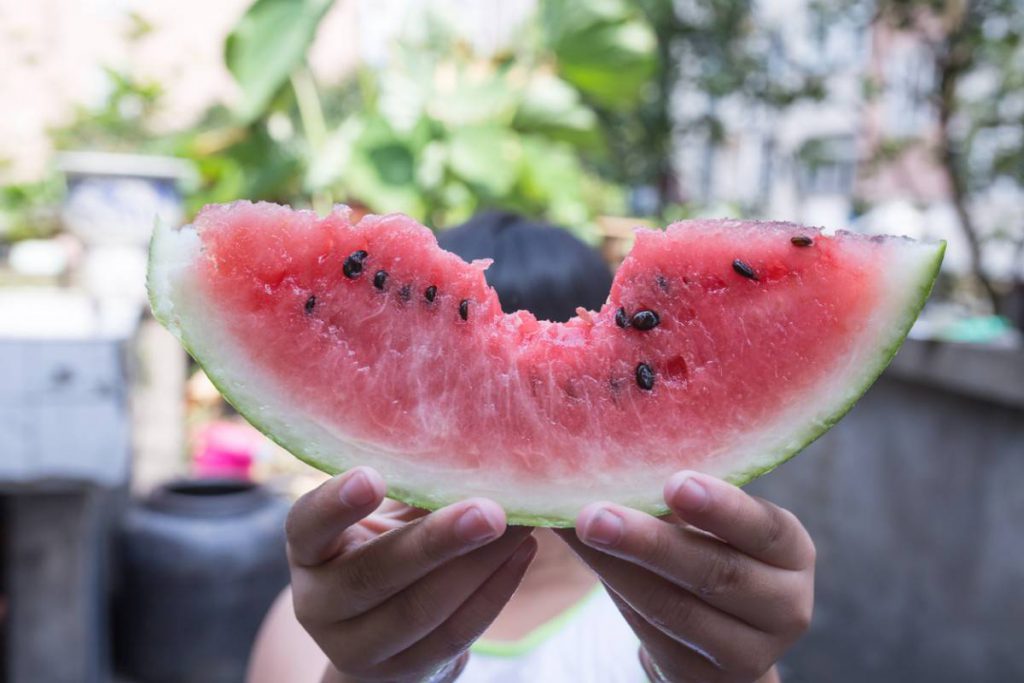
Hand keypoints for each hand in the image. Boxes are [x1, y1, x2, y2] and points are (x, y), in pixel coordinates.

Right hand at [286, 467, 536, 682]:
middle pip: (374, 574)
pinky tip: (522, 554)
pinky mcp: (400, 673)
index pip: (307, 524)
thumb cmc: (389, 545)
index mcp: (308, 549)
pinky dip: (493, 594)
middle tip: (491, 510)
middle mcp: (318, 602)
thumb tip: (472, 433)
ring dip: (479, 566)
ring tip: (520, 526)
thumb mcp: (383, 515)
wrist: (382, 636)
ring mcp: (355, 647)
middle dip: (437, 541)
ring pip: (420, 610)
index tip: (372, 475)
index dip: (336, 503)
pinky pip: (452, 636)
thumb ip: (410, 482)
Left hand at [557, 471, 814, 682]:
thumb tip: (618, 444)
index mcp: (791, 552)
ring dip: (617, 567)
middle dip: (649, 542)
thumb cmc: (711, 553)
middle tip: (595, 514)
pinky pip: (653, 635)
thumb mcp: (717, 525)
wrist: (719, 640)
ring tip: (576, 530)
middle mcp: (785, 606)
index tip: (674, 483)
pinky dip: (614, 593)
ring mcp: (748, 653)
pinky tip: (585, 559)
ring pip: (675, 609)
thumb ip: (683, 494)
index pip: (764, 529)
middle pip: (715, 573)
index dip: (721, 508)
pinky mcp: (703, 680)